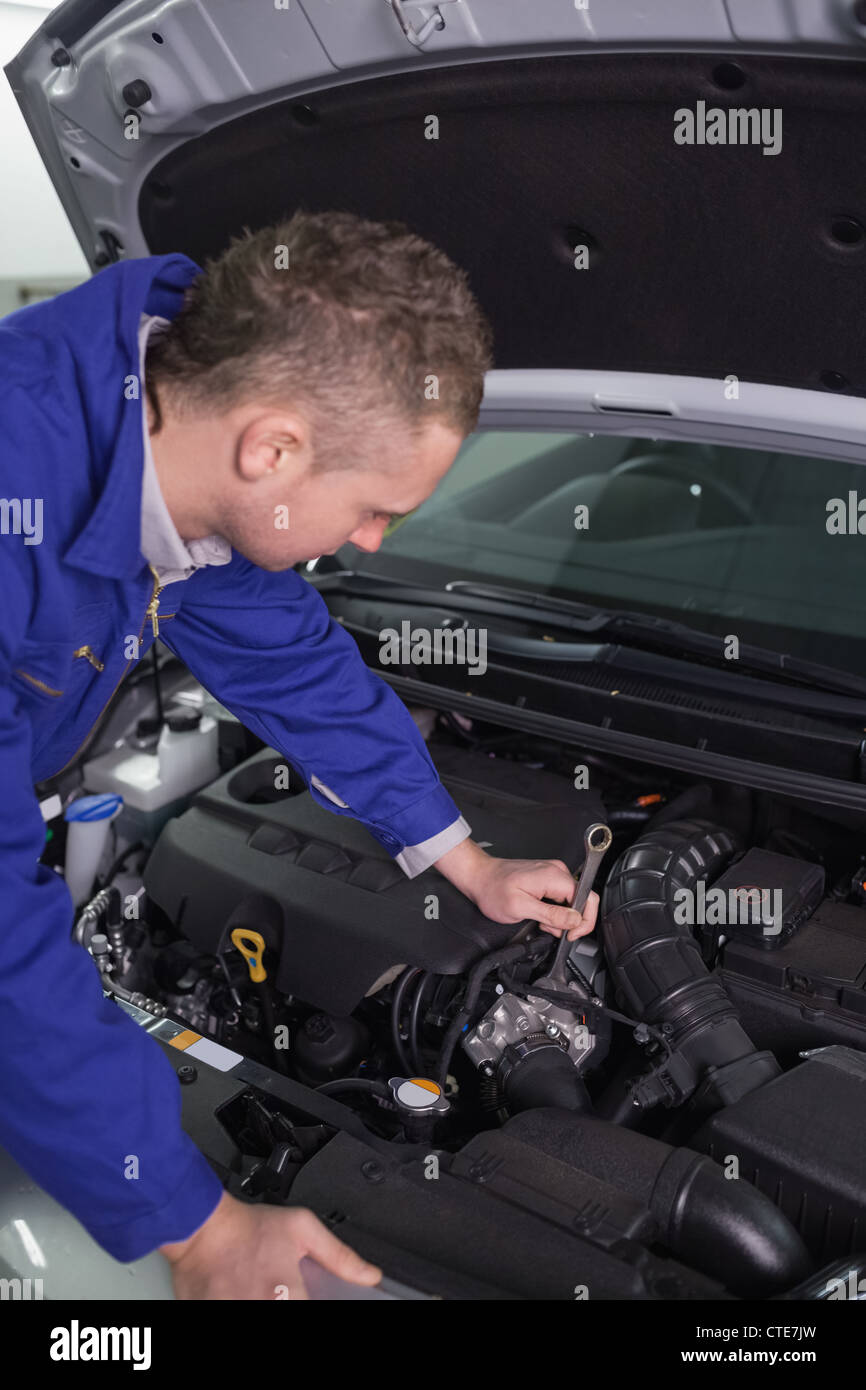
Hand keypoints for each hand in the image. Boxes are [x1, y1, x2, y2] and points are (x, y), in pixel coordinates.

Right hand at [160, 1191, 381, 1299]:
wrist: (201, 1227)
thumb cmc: (248, 1227)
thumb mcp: (302, 1228)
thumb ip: (339, 1256)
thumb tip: (370, 1276)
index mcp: (289, 1296)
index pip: (317, 1310)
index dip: (310, 1301)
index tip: (303, 1294)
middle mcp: (264, 1308)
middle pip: (288, 1312)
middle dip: (285, 1301)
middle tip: (279, 1288)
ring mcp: (236, 1313)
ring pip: (264, 1320)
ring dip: (265, 1302)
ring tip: (259, 1287)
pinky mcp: (212, 1315)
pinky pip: (235, 1316)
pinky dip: (243, 1304)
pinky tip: (244, 1292)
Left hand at [434, 838, 598, 940]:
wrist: (480, 877)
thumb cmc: (493, 889)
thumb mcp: (521, 908)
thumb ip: (551, 915)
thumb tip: (575, 920)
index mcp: (554, 876)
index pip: (588, 899)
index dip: (583, 921)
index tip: (571, 934)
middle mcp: (557, 871)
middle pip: (582, 901)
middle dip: (569, 922)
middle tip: (550, 930)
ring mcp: (553, 873)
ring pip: (572, 901)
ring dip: (560, 918)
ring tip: (541, 922)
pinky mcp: (548, 878)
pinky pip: (562, 897)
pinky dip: (554, 910)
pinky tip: (541, 914)